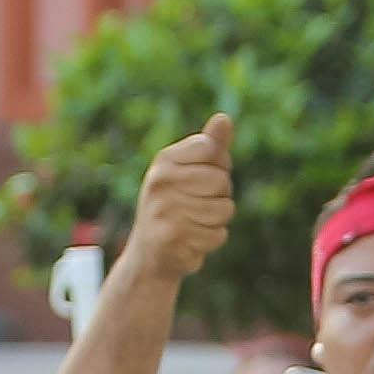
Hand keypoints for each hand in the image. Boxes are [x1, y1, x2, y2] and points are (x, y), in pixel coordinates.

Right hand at [122, 114, 236, 290]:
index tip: (205, 176)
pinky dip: (212, 241)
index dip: (220, 164)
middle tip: (200, 204)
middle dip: (221, 195)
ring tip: (196, 222)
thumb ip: (210, 146)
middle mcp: (160, 182)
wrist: (149, 255)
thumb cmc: (175, 206)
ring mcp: (163, 211)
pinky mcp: (172, 239)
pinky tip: (193, 241)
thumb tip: (224, 118)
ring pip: (224, 209)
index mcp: (165, 160)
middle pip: (222, 180)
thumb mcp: (188, 171)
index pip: (212, 149)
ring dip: (219, 220)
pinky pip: (218, 235)